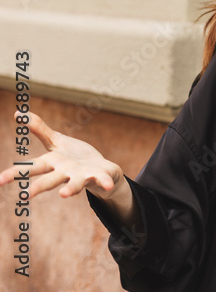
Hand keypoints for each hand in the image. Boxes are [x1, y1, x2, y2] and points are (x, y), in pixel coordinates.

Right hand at [0, 111, 122, 201]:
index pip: (31, 168)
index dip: (15, 174)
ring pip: (74, 183)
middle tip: (26, 195)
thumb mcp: (56, 141)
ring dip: (70, 188)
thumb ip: (39, 129)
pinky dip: (105, 182)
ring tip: (63, 194)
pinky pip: (102, 179)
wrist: (102, 170)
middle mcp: (65, 173)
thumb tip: (19, 113)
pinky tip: (107, 184)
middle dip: (38, 187)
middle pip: (49, 179)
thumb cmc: (75, 157)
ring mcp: (82, 176)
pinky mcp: (99, 176)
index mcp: (53, 163)